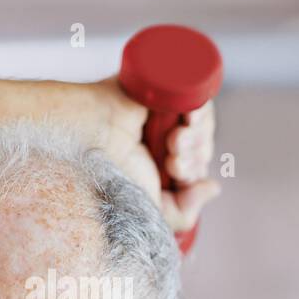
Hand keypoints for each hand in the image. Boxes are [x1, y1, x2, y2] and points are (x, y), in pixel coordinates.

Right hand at [87, 76, 220, 235]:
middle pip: (202, 141)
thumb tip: (214, 187)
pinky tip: (190, 119)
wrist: (84, 144)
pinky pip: (196, 92)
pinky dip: (201, 107)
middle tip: (171, 159)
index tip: (175, 174)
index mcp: (159, 161)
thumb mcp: (150, 209)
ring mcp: (162, 110)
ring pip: (202, 121)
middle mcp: (162, 134)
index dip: (195, 169)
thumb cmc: (105, 177)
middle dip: (194, 155)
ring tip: (172, 142)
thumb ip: (182, 212)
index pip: (196, 163)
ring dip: (197, 136)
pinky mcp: (159, 86)